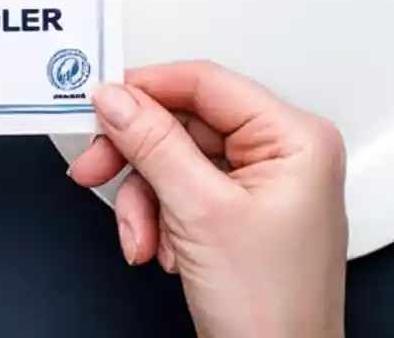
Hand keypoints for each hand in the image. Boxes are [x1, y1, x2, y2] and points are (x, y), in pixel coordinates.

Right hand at [68, 61, 346, 337]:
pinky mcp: (237, 214)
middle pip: (183, 124)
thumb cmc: (273, 310)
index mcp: (296, 139)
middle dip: (138, 161)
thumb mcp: (200, 213)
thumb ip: (154, 145)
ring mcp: (260, 186)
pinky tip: (159, 249)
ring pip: (173, 162)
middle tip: (97, 169)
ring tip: (141, 238)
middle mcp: (283, 154)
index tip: (100, 102)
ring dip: (145, 201)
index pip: (207, 83)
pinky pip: (180, 192)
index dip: (147, 89)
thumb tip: (117, 98)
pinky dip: (158, 219)